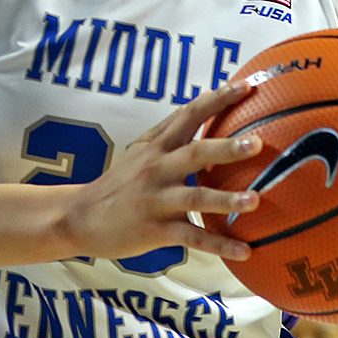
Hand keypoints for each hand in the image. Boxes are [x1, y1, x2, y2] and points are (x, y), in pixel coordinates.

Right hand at [62, 79, 262, 262]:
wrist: (81, 217)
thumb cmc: (119, 182)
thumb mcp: (139, 150)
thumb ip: (169, 132)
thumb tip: (203, 106)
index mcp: (157, 146)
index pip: (189, 115)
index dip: (218, 99)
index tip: (246, 86)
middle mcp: (157, 169)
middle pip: (195, 153)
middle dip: (226, 148)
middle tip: (256, 143)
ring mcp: (157, 200)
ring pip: (195, 197)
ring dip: (226, 199)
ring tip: (256, 200)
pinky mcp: (156, 230)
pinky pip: (192, 238)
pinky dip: (219, 245)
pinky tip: (245, 251)